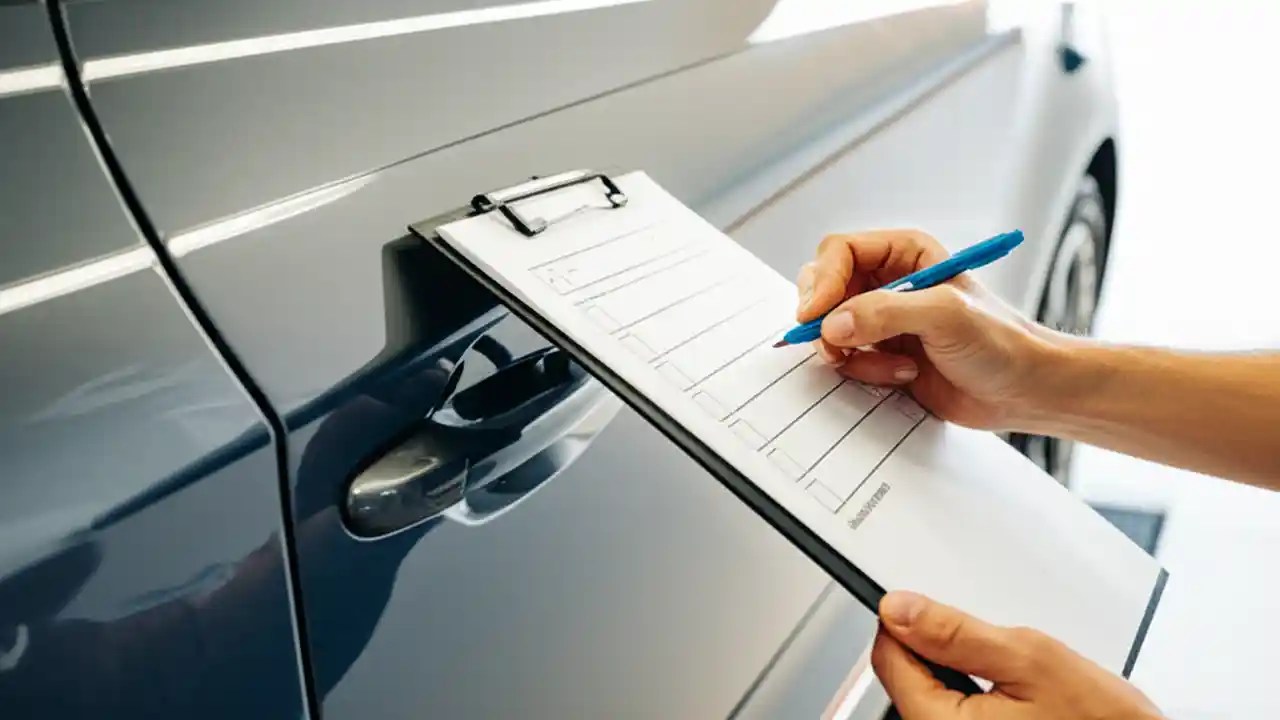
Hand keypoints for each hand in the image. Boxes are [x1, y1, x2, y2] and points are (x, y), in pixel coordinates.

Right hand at [796, 230, 1059, 429]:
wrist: (1023, 391)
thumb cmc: (1001, 342)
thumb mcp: (945, 315)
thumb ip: (886, 313)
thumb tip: (834, 324)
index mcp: (904, 254)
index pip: (840, 253)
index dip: (822, 281)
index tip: (815, 314)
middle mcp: (888, 283)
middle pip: (825, 288)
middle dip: (827, 319)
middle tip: (837, 345)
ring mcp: (882, 321)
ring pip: (830, 328)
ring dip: (853, 353)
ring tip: (895, 364)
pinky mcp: (881, 355)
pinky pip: (847, 360)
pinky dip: (865, 372)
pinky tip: (904, 376)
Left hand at [872, 591, 1162, 719]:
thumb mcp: (1031, 659)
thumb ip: (956, 632)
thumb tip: (899, 608)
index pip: (888, 658)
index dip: (905, 619)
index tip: (926, 602)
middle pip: (907, 676)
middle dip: (938, 646)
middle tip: (989, 638)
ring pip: (933, 692)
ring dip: (959, 668)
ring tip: (1010, 666)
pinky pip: (957, 711)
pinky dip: (976, 690)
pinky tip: (1012, 689)